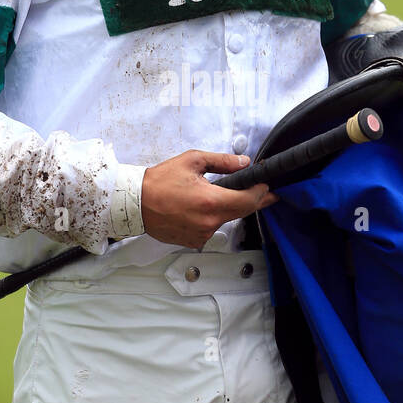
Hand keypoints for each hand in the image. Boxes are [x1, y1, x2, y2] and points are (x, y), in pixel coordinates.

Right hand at [141, 150, 277, 249]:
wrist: (135, 203)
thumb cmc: (160, 181)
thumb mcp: (193, 161)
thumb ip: (222, 162)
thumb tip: (244, 163)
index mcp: (210, 201)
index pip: (248, 201)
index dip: (262, 193)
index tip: (267, 187)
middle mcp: (209, 222)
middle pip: (241, 212)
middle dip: (253, 201)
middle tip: (263, 193)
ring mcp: (201, 234)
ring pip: (225, 220)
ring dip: (227, 209)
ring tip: (214, 195)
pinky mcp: (193, 241)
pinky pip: (211, 229)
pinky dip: (211, 218)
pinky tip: (199, 208)